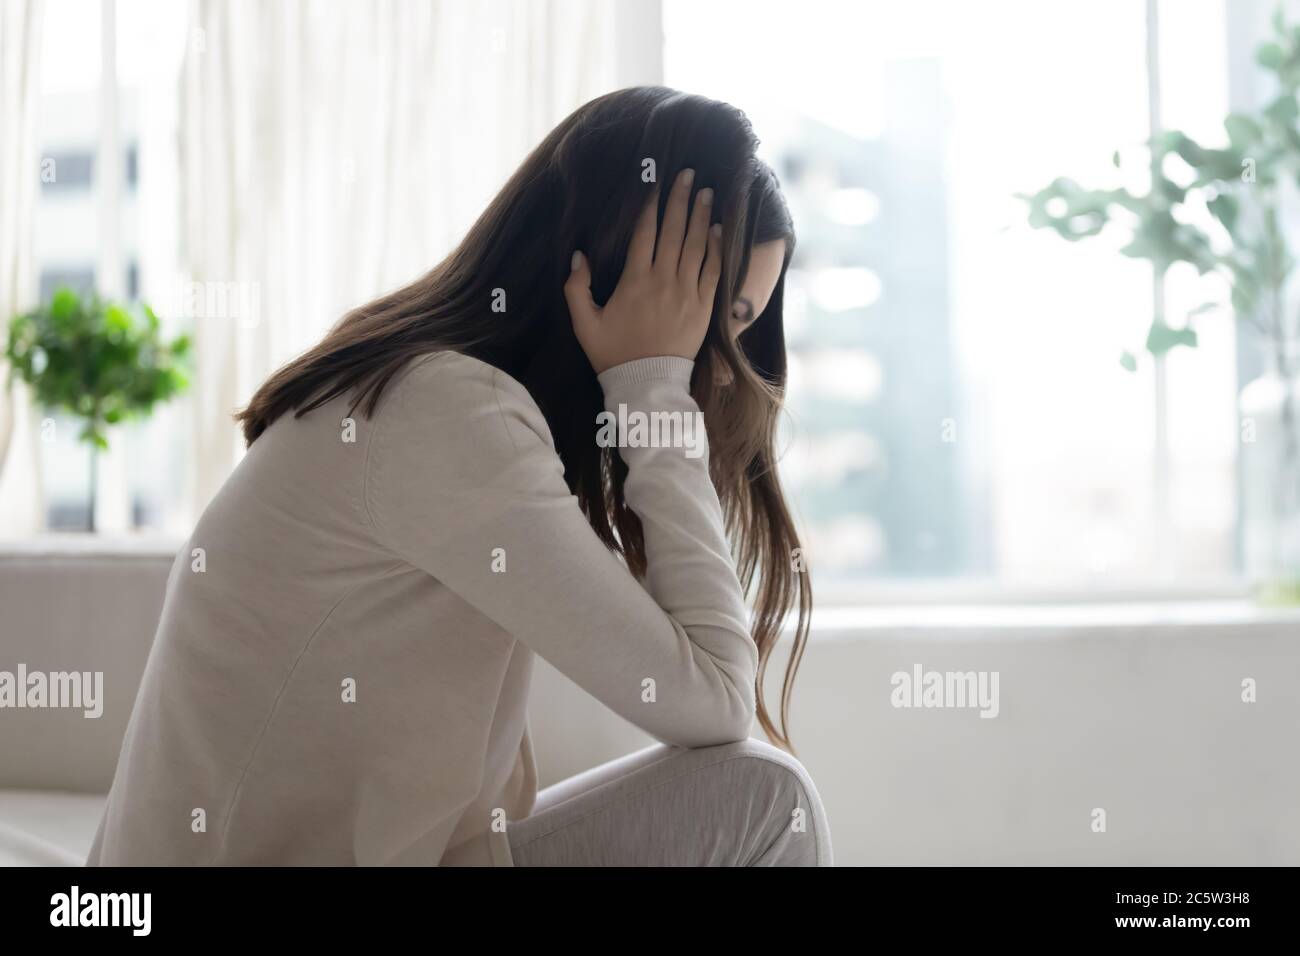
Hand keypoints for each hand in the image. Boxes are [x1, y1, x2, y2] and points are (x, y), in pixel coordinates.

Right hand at [565, 168, 722, 374]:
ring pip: (696, 246)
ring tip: (707, 192)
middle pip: (674, 231)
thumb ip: (576, 289)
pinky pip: (713, 271)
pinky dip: (716, 248)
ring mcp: (686, 293)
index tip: (655, 182)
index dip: (650, 204)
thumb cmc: (613, 354)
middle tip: (689, 173)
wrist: (647, 385)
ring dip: (702, 216)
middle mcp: (663, 281)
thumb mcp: (585, 324)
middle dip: (681, 199)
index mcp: (634, 281)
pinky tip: (718, 229)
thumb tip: (579, 256)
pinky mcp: (703, 308)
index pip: (644, 233)